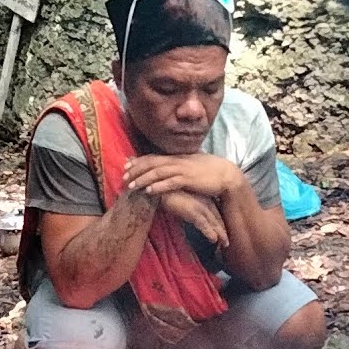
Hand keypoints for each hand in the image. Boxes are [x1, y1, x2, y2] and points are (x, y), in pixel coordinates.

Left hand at [124, 154, 244, 198]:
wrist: (226, 174)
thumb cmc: (208, 171)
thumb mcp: (190, 165)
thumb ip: (178, 165)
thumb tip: (169, 168)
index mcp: (176, 157)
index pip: (153, 157)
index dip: (138, 161)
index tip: (126, 166)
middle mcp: (177, 161)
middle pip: (151, 163)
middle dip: (136, 170)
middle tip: (123, 177)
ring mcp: (182, 169)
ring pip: (157, 173)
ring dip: (142, 179)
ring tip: (131, 187)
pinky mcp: (188, 179)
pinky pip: (170, 182)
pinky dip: (158, 186)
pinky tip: (149, 191)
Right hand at [159, 190, 229, 247]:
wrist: (160, 186)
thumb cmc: (170, 191)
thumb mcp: (183, 199)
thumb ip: (189, 206)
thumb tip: (189, 214)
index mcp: (204, 198)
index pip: (215, 213)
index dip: (220, 224)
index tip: (223, 234)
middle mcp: (204, 201)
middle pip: (217, 219)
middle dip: (223, 231)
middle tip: (227, 243)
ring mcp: (199, 206)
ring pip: (213, 222)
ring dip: (220, 234)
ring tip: (225, 244)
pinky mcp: (192, 210)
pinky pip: (203, 224)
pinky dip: (209, 232)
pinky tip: (213, 239)